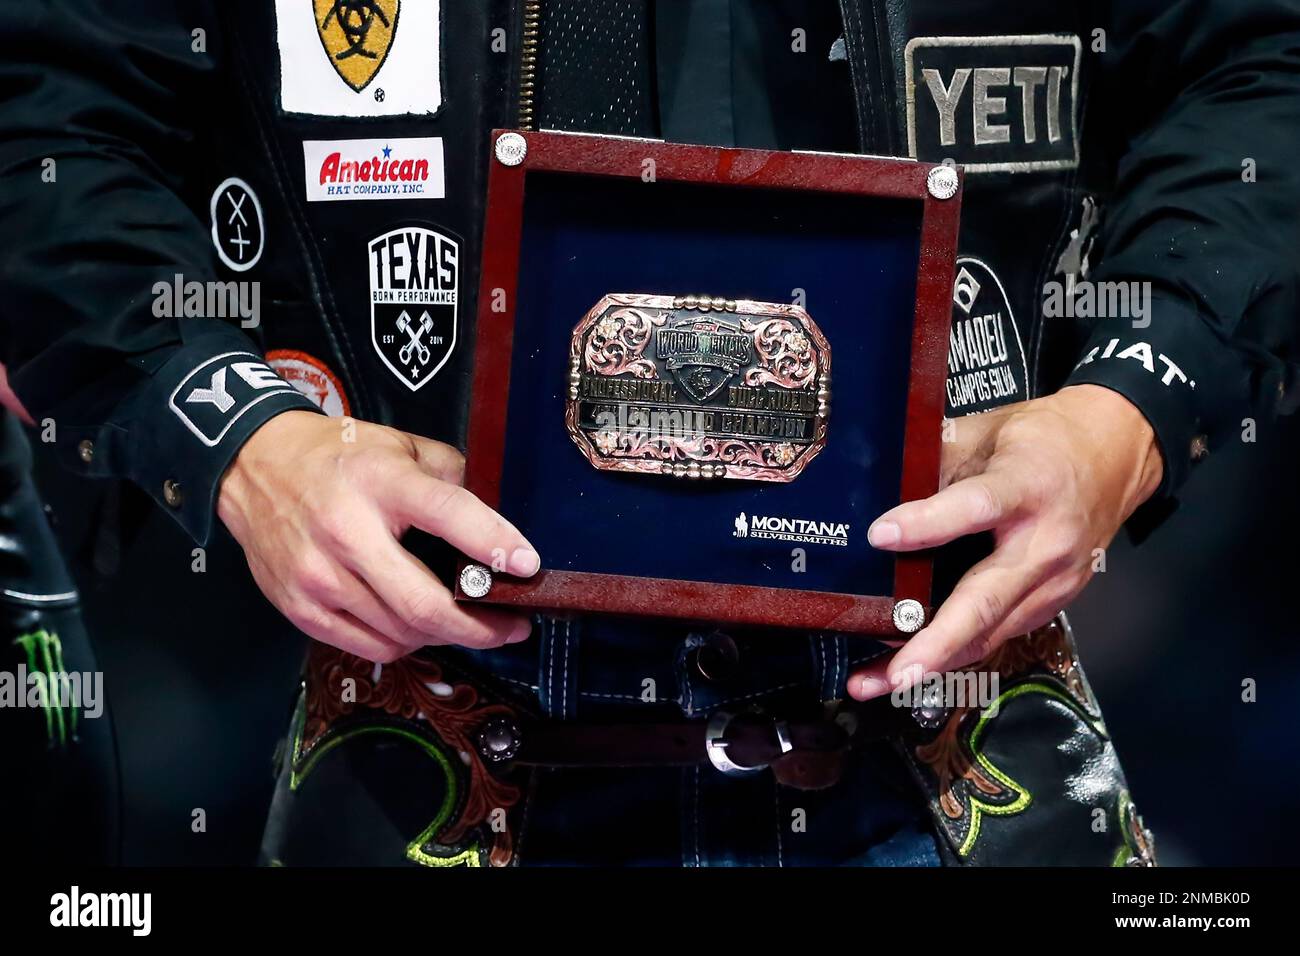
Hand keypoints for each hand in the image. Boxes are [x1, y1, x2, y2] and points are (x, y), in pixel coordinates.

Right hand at [218, 411, 538, 661]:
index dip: (496, 544)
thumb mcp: (399, 445)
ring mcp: (318, 576)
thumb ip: (450, 477)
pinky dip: (404, 643)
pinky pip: (368, 646)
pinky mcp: (299, 606)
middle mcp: (347, 532)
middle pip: (424, 604)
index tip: (527, 566)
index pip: (450, 515)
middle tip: (511, 625)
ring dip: (444, 636)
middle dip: (481, 627)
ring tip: (466, 624)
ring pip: (401, 633)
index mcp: (380, 483)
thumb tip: (491, 525)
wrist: (252, 465)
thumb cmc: (334, 455)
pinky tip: (418, 628)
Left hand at [849, 385, 1163, 699]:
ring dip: (934, 662)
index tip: (881, 535)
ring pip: (989, 633)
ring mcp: (1055, 581)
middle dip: (935, 644)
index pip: (975, 508)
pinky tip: (916, 664)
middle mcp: (1045, 543)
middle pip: (986, 601)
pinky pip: (999, 634)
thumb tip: (881, 489)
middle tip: (893, 672)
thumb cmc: (1047, 439)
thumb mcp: (988, 429)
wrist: (1116, 453)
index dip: (927, 523)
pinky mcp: (1054, 602)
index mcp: (1028, 486)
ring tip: (878, 682)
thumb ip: (938, 459)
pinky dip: (957, 652)